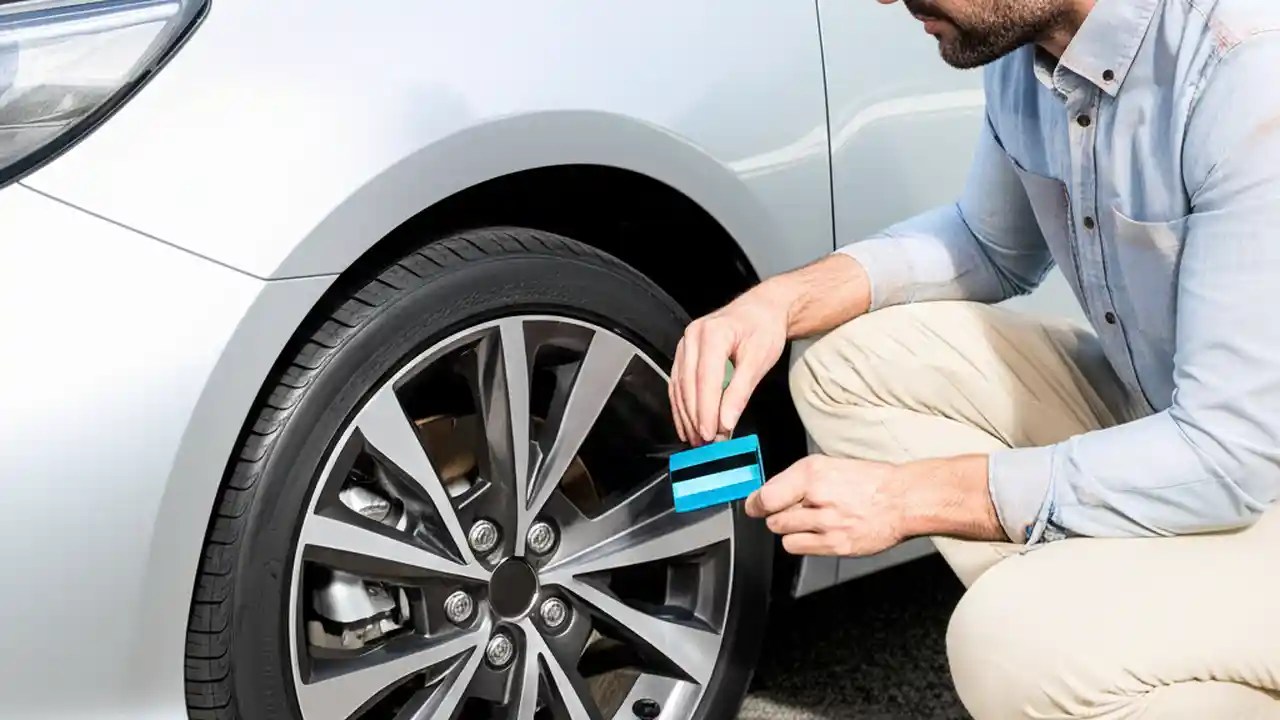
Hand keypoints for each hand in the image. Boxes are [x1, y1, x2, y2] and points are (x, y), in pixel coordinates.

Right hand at [669, 290, 787, 444]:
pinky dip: (682, 406)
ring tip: (696, 439)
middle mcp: (693, 337)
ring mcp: (685, 344)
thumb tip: (727, 421)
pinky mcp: (684, 354)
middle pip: (689, 385)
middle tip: (704, 443)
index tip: (711, 434)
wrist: (761, 310)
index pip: (705, 379)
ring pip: (679, 387)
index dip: (706, 410)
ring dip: (686, 416)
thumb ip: (740, 392)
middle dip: (695, 418)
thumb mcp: (759, 360)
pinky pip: (678, 383)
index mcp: (713, 333)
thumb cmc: (763, 329)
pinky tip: (687, 424)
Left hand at [744, 454, 906, 555]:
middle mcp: (817, 497)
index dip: (756, 503)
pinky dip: (801, 542)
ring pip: (783, 533)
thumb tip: (769, 493)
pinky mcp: (835, 545)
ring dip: (789, 528)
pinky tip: (816, 533)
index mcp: (813, 472)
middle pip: (773, 517)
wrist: (902, 499)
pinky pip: (799, 547)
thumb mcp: (829, 465)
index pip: (767, 495)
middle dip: (776, 515)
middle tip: (790, 510)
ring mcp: (826, 523)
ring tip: (809, 520)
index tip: (754, 505)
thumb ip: (798, 479)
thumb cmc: (870, 481)